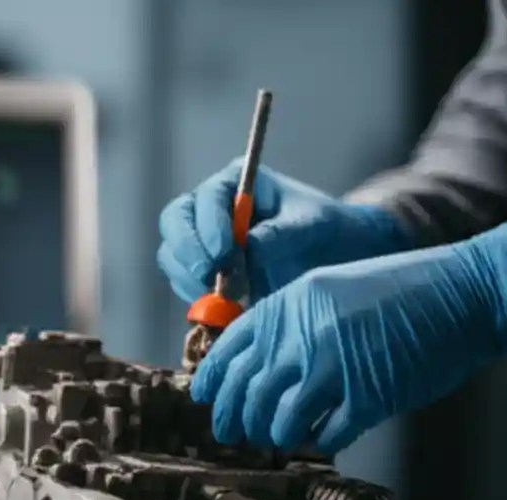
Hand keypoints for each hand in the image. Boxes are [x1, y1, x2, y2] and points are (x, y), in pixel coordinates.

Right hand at [157, 157, 412, 302]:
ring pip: (172, 254)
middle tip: (209, 280)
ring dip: (188, 278)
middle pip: (175, 222)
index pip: (205, 198)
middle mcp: (211, 207)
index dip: (207, 227)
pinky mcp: (203, 270)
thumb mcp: (312, 225)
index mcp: (236, 183)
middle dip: (188, 253)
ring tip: (221, 298)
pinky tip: (220, 308)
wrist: (333, 255)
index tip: (223, 256)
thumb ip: (280, 234)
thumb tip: (247, 248)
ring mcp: (202, 239)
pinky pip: (184, 281)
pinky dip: (195, 296)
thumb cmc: (325, 228)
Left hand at [189, 223, 506, 453]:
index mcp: (289, 306)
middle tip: (233, 435)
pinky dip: (318, 442)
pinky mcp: (369, 397)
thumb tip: (255, 363)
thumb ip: (289, 322)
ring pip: (280, 421)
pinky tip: (319, 439)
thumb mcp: (327, 289)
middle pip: (248, 393)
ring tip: (277, 438)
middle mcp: (304, 337)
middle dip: (234, 420)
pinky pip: (327, 434)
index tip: (206, 400)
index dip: (213, 382)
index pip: (230, 352)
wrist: (462, 293)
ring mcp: (336, 368)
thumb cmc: (397, 290)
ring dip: (274, 435)